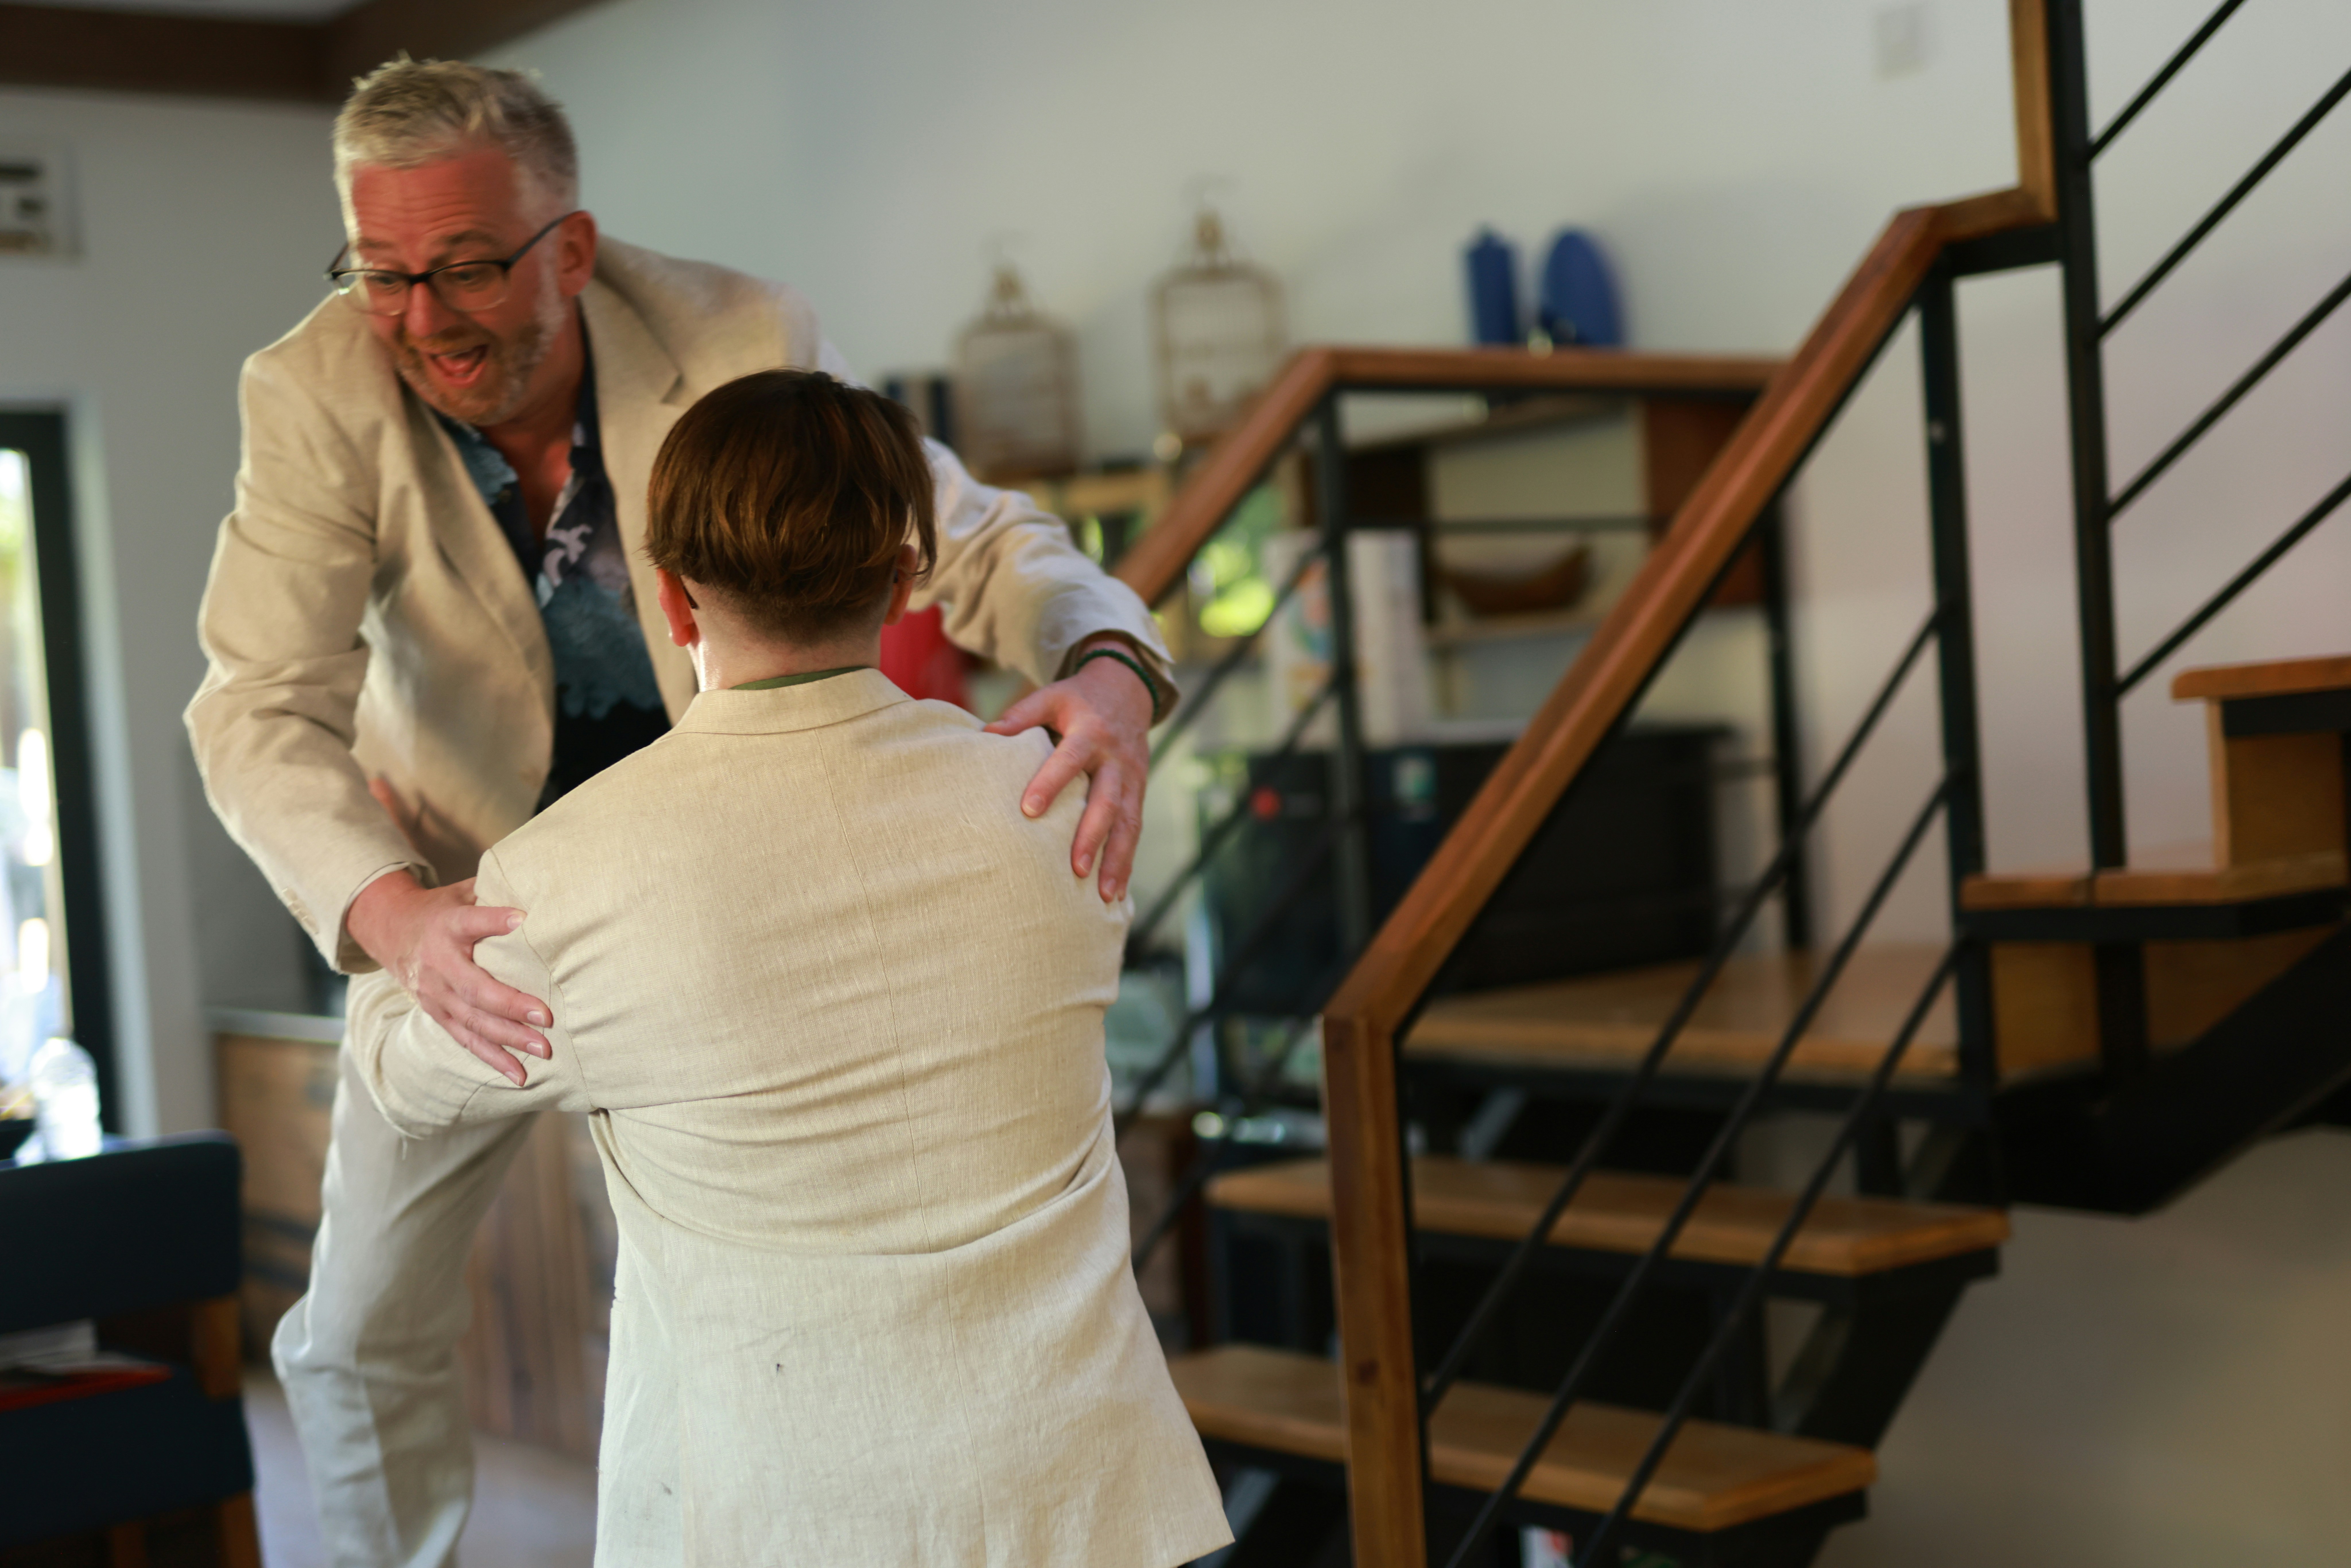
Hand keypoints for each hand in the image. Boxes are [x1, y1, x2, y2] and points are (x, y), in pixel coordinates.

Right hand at [346, 870, 549, 1085]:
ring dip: (508, 1038)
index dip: (494, 919)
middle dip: (511, 1006)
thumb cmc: (442, 909)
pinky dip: (492, 1058)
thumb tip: (539, 895)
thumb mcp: (461, 892)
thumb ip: (493, 893)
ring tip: (541, 1051)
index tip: (522, 918)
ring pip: (471, 1021)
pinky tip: (518, 1075)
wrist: (391, 929)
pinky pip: (465, 1040)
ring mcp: (434, 994)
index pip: (470, 920)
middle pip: (474, 988)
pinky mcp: (436, 1013)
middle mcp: (437, 963)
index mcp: (446, 925)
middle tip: (547, 1018)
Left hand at [984, 642, 1155, 901]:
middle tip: (1076, 870)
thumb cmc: (1079, 698)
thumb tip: (984, 735)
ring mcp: (1132, 778)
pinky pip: (1135, 830)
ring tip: (1104, 895)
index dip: (1051, 783)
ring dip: (1117, 860)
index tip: (1029, 811)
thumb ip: (1021, 715)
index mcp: (1090, 732)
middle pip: (1106, 801)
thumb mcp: (1052, 696)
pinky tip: (1117, 892)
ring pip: (1128, 823)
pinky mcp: (1139, 793)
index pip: (1069, 760)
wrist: (1128, 689)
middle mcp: (1115, 759)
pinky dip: (1127, 862)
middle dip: (1092, 837)